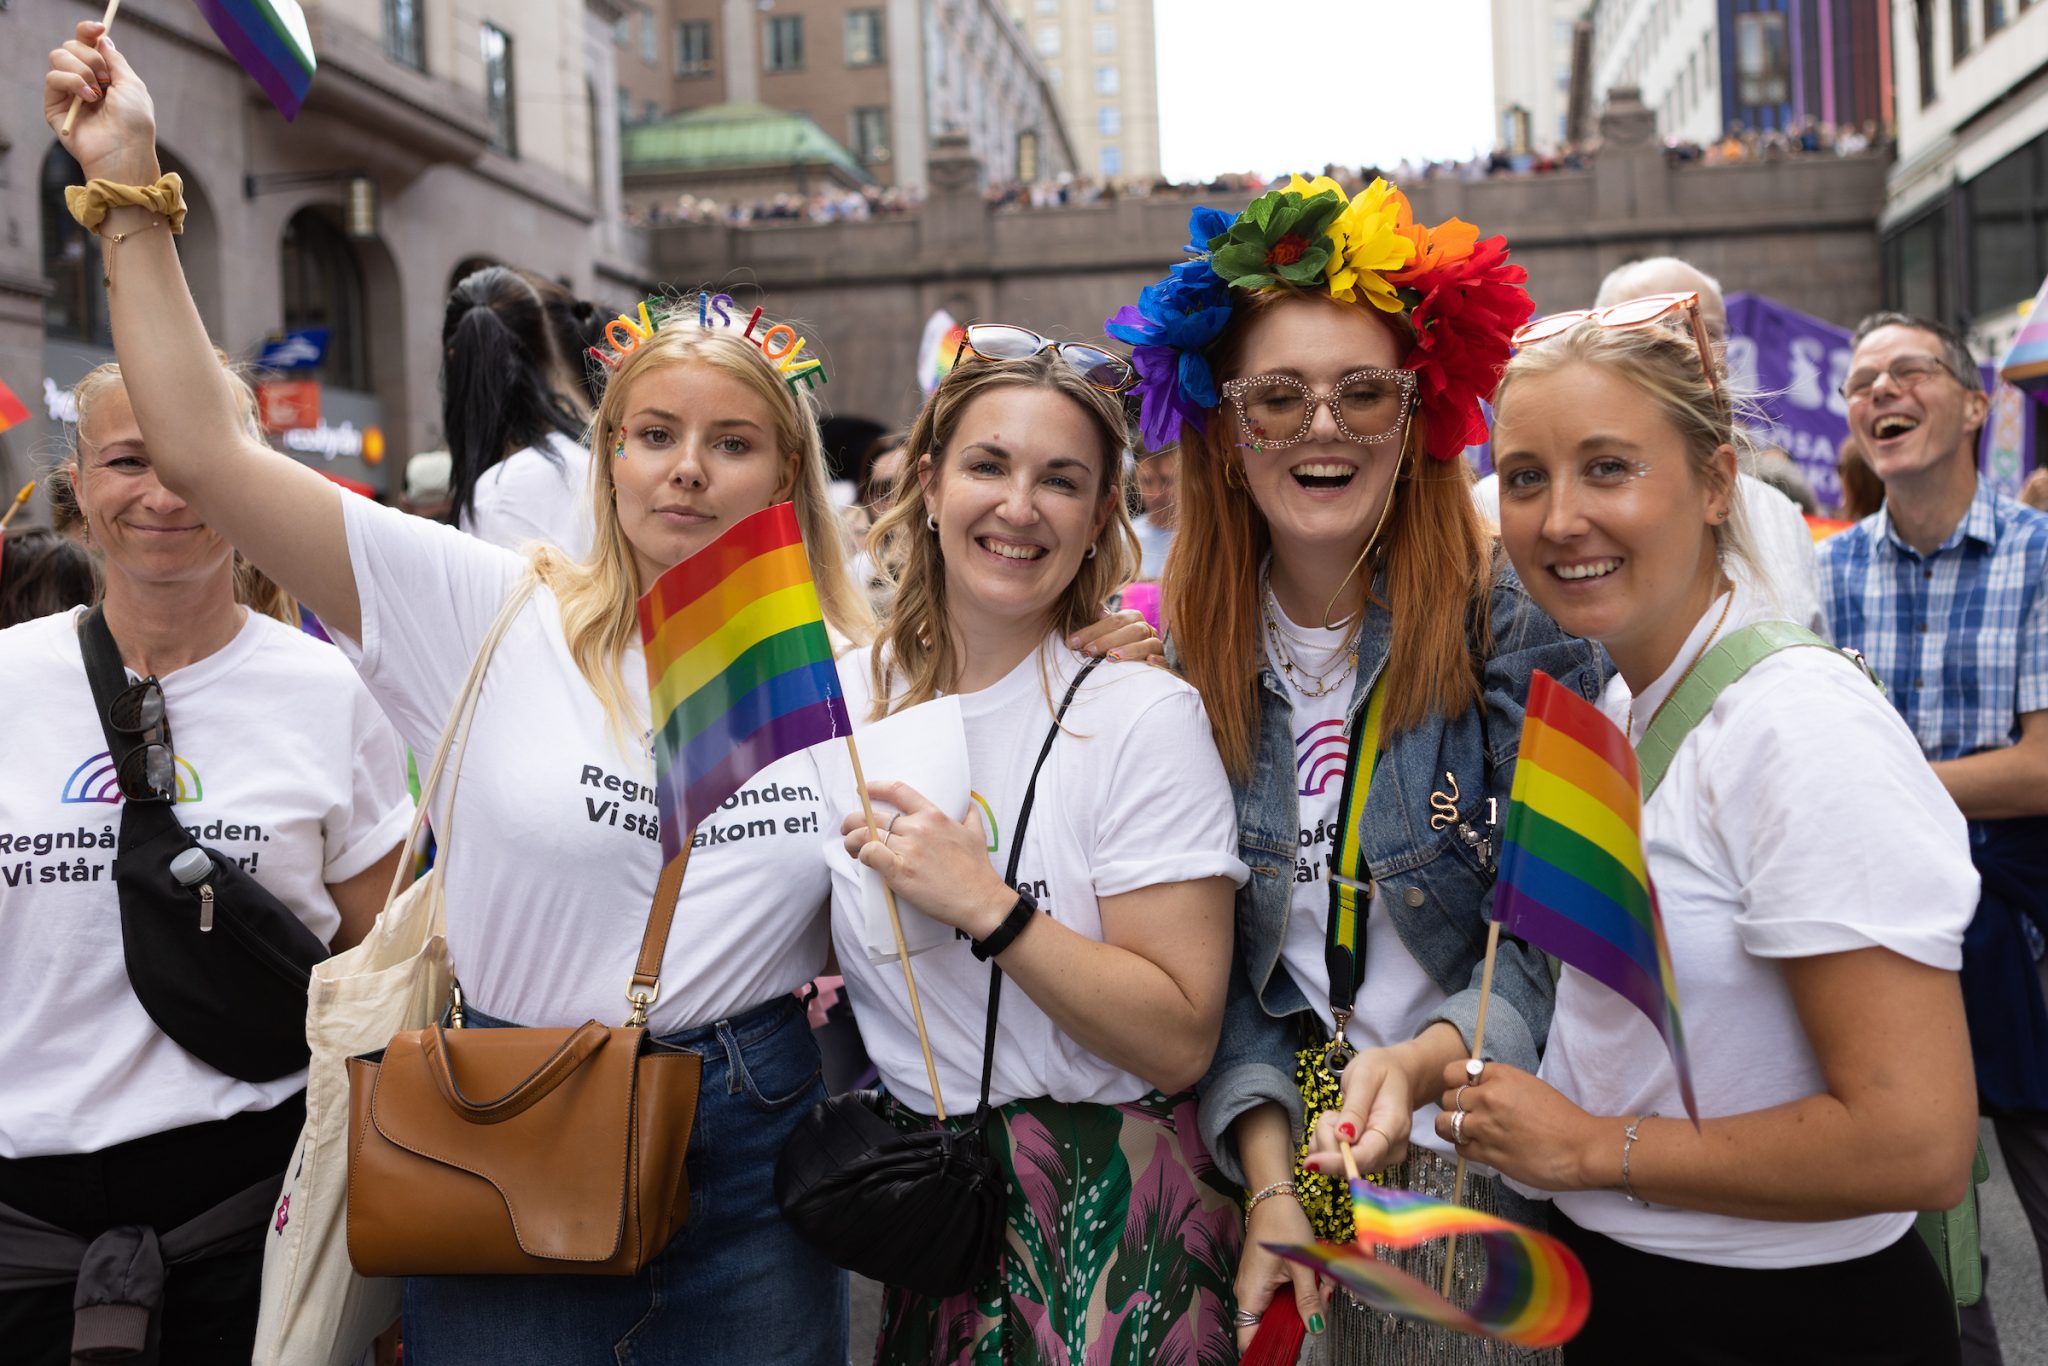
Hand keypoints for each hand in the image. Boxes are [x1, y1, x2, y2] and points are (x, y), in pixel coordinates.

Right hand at [45, 22, 159, 182]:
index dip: (88, 31)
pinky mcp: (55, 105)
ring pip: (59, 56)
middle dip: (90, 56)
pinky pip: (53, 77)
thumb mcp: (132, 85)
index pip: (87, 43)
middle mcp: (84, 81)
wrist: (124, 151)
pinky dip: (71, 82)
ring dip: (82, 70)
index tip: (99, 27)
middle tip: (105, 78)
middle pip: (71, 45)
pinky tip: (87, 98)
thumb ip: (115, 60)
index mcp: (104, 75)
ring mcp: (68, 92)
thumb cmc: (135, 123)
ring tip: (97, 93)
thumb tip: (102, 39)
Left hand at [840, 780, 1011, 938]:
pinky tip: (863, 860)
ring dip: (853, 840)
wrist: (980, 899)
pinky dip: (862, 854)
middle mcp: (918, 828)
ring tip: (852, 848)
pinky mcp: (900, 872)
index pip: (898, 791)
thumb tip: (968, 803)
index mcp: (933, 815)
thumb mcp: (977, 833)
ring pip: (866, 835)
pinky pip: (871, 854)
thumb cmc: (978, 869)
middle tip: (848, 829)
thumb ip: (970, 814)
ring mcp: (908, 850)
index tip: (862, 791)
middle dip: (854, 821)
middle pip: (873, 816)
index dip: (874, 788)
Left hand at [1069, 608, 1167, 667]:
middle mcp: (1147, 630)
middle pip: (1132, 630)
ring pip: (1150, 644)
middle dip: (1108, 640)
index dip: (1092, 631)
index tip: (1072, 642)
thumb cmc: (1111, 649)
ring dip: (1131, 649)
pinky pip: (1166, 661)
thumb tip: (1095, 607)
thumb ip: (1098, 621)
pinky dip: (1158, 661)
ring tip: (1111, 657)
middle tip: (1088, 651)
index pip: (1114, 620)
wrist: (1132, 669)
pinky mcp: (1165, 665)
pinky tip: (1148, 661)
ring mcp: (1157, 647)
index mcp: (1132, 619)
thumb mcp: (1102, 634)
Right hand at [1235, 1192, 1330, 1353]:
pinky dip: (1299, 1290)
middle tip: (1322, 1299)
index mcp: (1251, 1294)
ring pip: (1280, 1309)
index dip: (1268, 1348)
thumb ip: (1308, 1299)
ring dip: (1304, 1301)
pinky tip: (1315, 1277)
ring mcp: (1256, 1285)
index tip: (1291, 1345)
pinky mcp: (1264, 1277)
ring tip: (1323, 1283)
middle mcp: (1248, 1293)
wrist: (1274, 1198)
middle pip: (1271, 1324)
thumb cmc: (1283, 1226)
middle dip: (1300, 1319)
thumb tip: (1316, 1328)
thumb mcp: (1302, 1265)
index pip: (1248, 1338)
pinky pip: (1281, 1295)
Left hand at [1303, 1046, 1414, 1176]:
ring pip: (1338, 1162)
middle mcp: (1391, 1150)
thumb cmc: (1381, 1071)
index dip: (1337, 1162)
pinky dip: (1327, 1142)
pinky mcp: (1369, 1159)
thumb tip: (1343, 1139)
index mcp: (1394, 1127)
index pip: (1366, 1155)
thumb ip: (1354, 1108)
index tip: (1311, 1163)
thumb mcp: (1365, 1077)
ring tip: (1341, 1114)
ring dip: (1327, 1138)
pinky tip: (1338, 1124)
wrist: (1398, 1074)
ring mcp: (1381, 1157)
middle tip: (1335, 1112)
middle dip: (1328, 1139)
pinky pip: (1335, 1160)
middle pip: (1349, 1162)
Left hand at [1431, 1059, 1598, 1190]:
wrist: (1582, 1148)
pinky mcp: (1488, 1153)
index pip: (1452, 1072)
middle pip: (1446, 1099)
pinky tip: (1481, 1147)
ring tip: (1468, 1132)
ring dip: (1453, 1128)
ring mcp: (1485, 1126)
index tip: (1462, 1091)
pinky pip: (1459, 1147)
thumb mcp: (1528, 1085)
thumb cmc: (1562, 1118)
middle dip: (1454, 1107)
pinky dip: (1465, 1147)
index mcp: (1500, 1076)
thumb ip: (1498, 1084)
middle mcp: (1488, 1098)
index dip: (1454, 1083)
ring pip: (1444, 1124)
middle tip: (1468, 1115)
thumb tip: (1476, 1089)